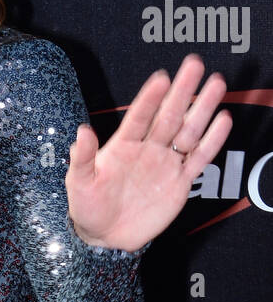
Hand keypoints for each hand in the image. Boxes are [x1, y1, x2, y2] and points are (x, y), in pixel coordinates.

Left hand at [65, 55, 230, 252]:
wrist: (106, 236)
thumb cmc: (87, 206)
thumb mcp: (79, 182)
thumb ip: (82, 157)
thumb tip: (82, 131)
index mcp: (122, 145)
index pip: (139, 116)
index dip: (150, 98)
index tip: (162, 78)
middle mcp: (147, 149)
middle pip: (169, 115)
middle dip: (182, 91)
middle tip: (195, 65)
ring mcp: (165, 163)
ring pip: (188, 131)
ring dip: (202, 108)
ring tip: (216, 84)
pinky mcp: (180, 181)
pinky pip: (199, 158)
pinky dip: (212, 140)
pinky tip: (222, 120)